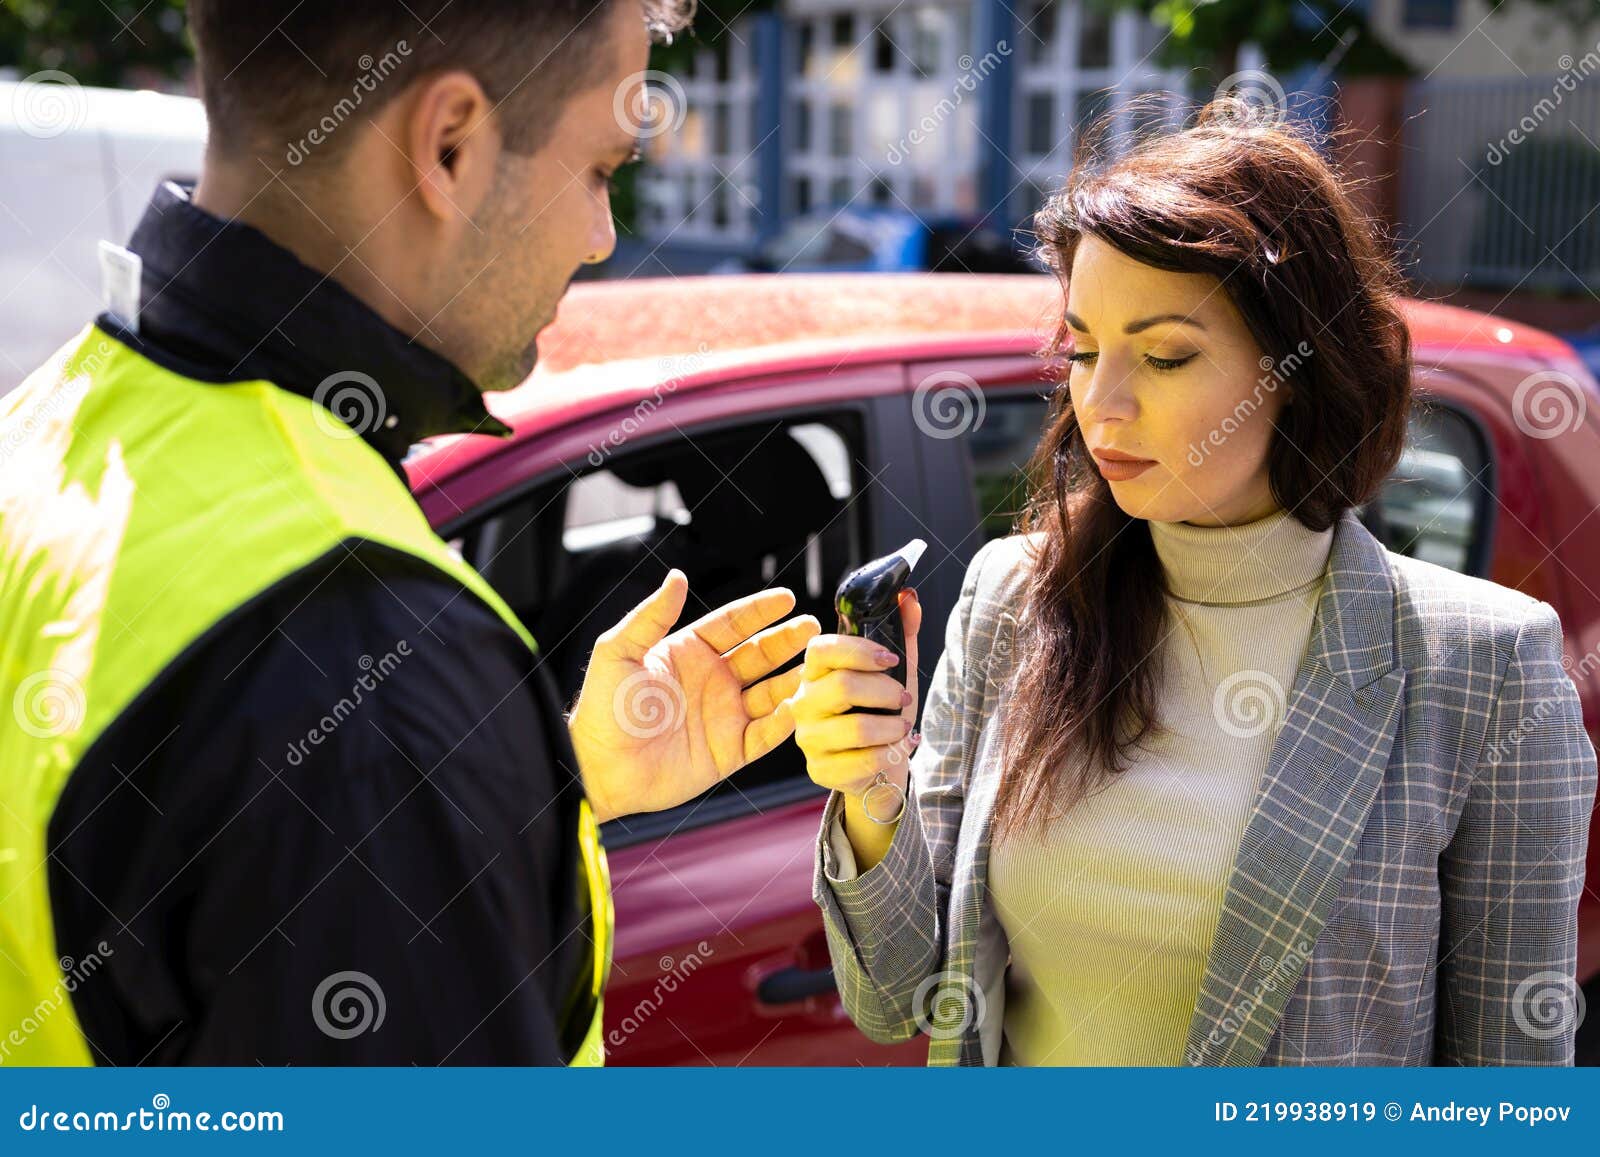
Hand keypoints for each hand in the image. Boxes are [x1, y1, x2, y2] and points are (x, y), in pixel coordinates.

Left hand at [567, 569, 820, 821]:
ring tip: (817, 666)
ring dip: (794, 678)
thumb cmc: (603, 709)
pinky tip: (800, 706)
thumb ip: (650, 616)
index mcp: (688, 652)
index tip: (787, 598)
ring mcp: (723, 716)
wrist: (600, 768)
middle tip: (813, 628)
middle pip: (760, 654)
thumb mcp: (619, 652)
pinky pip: (766, 734)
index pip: (733, 624)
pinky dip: (785, 722)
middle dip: (788, 640)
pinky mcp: (729, 751)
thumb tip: (677, 576)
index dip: (760, 610)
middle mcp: (711, 680)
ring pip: (770, 692)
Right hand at [792, 588, 921, 801]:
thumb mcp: (896, 672)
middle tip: (904, 696)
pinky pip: (862, 760)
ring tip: (902, 726)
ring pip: (856, 727)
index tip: (891, 659)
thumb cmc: (882, 713)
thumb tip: (908, 597)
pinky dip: (890, 753)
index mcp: (816, 671)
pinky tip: (897, 748)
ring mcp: (808, 737)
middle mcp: (804, 702)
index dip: (860, 651)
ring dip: (892, 726)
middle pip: (843, 686)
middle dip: (885, 690)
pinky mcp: (819, 769)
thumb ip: (901, 634)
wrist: (880, 766)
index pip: (822, 649)